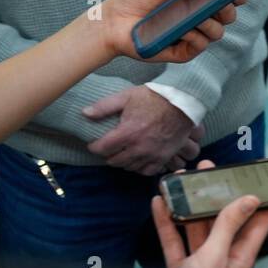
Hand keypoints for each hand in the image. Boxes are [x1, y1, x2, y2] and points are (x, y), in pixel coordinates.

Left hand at [83, 86, 203, 174]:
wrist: (182, 103)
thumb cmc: (154, 98)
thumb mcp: (127, 96)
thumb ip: (104, 106)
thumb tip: (84, 113)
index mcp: (127, 133)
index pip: (102, 148)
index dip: (94, 147)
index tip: (93, 144)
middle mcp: (138, 147)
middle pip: (114, 161)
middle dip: (108, 155)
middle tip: (108, 148)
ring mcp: (152, 155)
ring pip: (129, 167)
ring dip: (122, 162)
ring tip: (121, 154)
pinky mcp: (163, 158)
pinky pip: (147, 171)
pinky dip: (139, 168)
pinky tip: (137, 160)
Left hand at [100, 0, 245, 62]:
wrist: (114, 19)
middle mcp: (196, 17)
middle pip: (228, 17)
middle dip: (228, 10)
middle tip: (219, 3)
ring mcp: (191, 35)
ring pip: (218, 32)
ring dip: (210, 23)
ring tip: (193, 17)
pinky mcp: (182, 51)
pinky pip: (201, 45)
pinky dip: (195, 37)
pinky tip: (182, 30)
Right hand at [150, 167, 267, 267]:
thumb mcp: (215, 258)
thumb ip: (227, 227)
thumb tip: (248, 201)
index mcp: (240, 258)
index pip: (257, 224)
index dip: (260, 201)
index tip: (260, 178)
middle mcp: (223, 259)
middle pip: (224, 221)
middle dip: (218, 195)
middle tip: (212, 171)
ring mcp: (200, 264)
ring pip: (197, 228)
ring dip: (191, 205)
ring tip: (185, 180)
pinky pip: (174, 241)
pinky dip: (167, 222)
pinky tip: (161, 204)